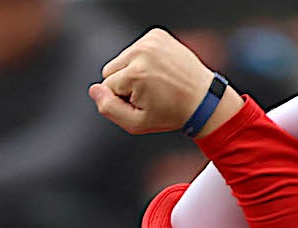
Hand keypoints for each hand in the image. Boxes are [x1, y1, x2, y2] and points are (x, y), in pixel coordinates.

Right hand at [90, 29, 241, 136]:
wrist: (203, 99)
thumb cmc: (171, 114)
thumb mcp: (136, 123)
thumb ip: (109, 109)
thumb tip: (94, 89)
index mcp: (135, 74)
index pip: (106, 86)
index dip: (121, 99)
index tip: (144, 103)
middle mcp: (141, 52)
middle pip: (110, 69)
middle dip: (124, 83)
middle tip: (149, 93)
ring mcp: (150, 40)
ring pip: (122, 59)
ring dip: (133, 71)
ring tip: (155, 82)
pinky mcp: (157, 34)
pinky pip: (135, 49)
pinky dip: (143, 60)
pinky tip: (159, 70)